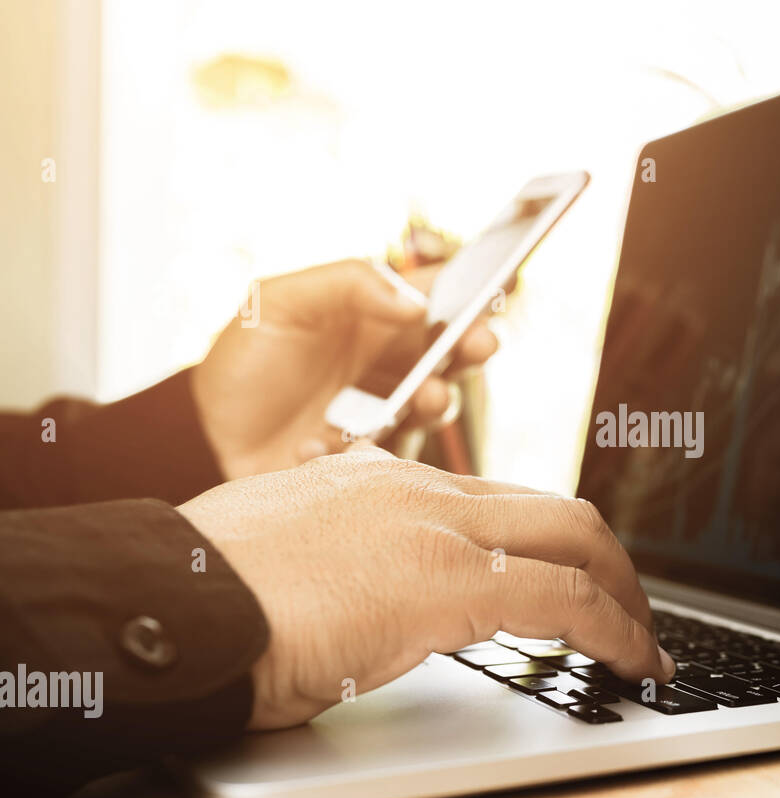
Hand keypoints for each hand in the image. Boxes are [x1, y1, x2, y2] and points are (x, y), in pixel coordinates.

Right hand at [176, 445, 674, 728]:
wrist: (167, 601)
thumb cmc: (206, 593)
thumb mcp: (287, 557)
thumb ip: (342, 556)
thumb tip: (363, 588)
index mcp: (382, 482)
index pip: (498, 500)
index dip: (550, 539)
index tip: (571, 574)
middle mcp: (420, 491)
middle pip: (555, 508)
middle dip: (608, 558)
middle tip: (628, 605)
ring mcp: (438, 528)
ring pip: (576, 539)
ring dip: (624, 592)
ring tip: (643, 639)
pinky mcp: (447, 581)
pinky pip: (566, 599)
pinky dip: (616, 629)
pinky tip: (636, 659)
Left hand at [191, 259, 497, 479]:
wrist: (207, 436)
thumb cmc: (247, 360)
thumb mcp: (280, 302)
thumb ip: (348, 284)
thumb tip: (416, 303)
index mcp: (375, 316)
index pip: (436, 294)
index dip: (472, 286)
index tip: (499, 282)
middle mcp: (391, 363)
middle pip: (452, 349)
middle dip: (474, 344)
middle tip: (480, 343)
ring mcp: (388, 412)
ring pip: (436, 403)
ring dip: (436, 398)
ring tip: (422, 396)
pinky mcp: (376, 460)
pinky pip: (396, 454)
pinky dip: (369, 447)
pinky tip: (321, 442)